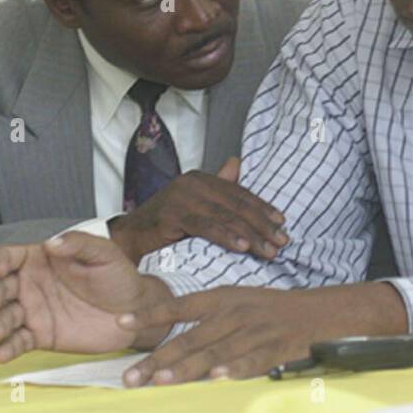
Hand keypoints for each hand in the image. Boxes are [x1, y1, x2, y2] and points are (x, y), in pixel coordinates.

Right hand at [0, 232, 169, 362]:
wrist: (134, 310)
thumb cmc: (117, 276)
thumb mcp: (103, 253)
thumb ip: (78, 244)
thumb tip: (52, 242)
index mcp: (40, 259)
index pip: (8, 256)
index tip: (0, 267)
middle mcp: (30, 284)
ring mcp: (33, 311)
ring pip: (4, 316)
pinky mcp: (40, 335)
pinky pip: (18, 342)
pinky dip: (8, 349)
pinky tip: (1, 355)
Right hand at [108, 157, 288, 263]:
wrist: (129, 238)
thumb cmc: (166, 225)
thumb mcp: (196, 206)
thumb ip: (219, 188)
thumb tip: (237, 162)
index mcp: (202, 179)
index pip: (240, 193)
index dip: (263, 209)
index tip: (282, 224)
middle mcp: (193, 183)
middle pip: (237, 205)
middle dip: (262, 225)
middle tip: (282, 242)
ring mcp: (182, 197)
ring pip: (225, 217)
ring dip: (251, 235)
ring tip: (269, 250)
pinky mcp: (172, 215)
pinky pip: (206, 227)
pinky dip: (227, 237)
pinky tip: (242, 247)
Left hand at [117, 281, 408, 385]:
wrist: (323, 312)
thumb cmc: (273, 310)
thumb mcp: (238, 302)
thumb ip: (205, 319)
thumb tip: (167, 343)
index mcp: (223, 298)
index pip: (179, 306)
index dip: (149, 314)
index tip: (119, 322)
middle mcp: (235, 312)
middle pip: (191, 338)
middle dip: (159, 359)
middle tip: (132, 377)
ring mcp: (255, 330)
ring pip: (216, 351)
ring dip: (188, 368)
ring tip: (163, 381)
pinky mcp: (275, 347)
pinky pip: (252, 360)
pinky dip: (235, 369)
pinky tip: (218, 379)